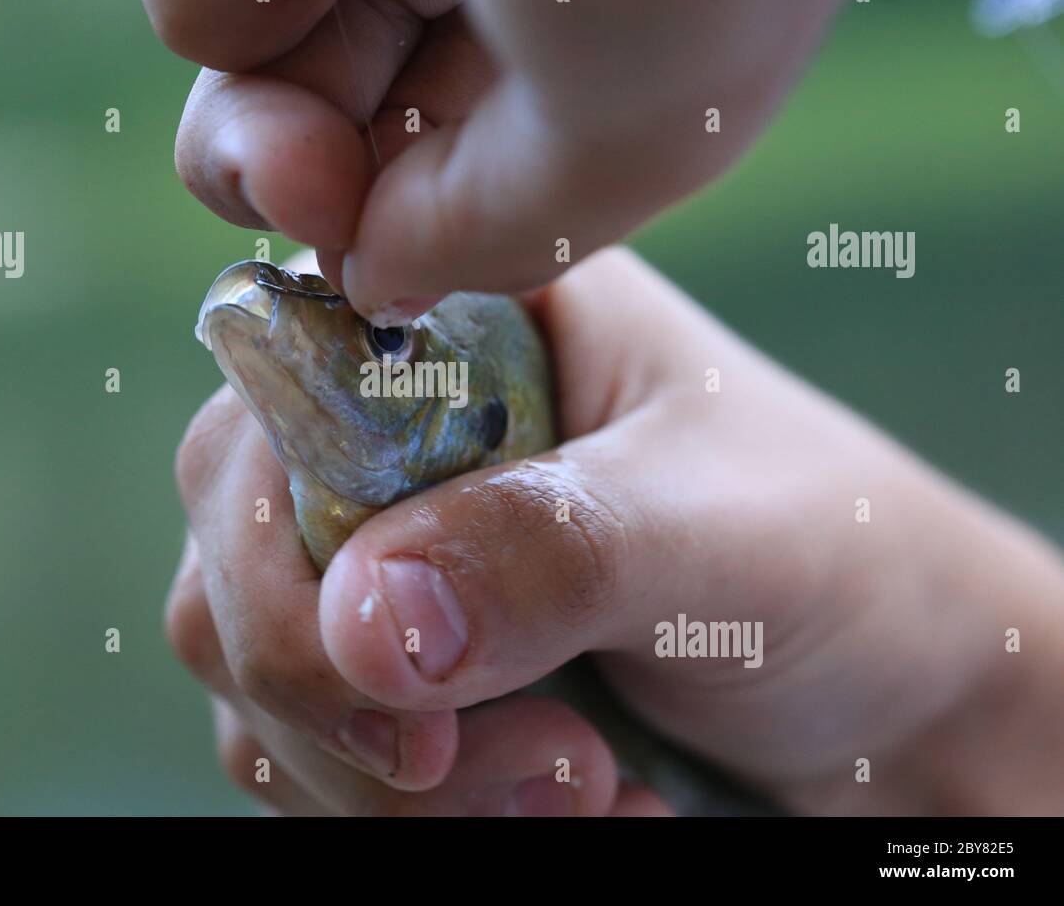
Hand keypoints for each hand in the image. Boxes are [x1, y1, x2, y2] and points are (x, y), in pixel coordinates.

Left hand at [137, 0, 865, 322]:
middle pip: (324, 97)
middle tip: (286, 172)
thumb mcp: (630, 128)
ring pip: (244, 11)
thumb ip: (496, 233)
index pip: (441, 163)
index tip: (343, 246)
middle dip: (284, 157)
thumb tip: (380, 286)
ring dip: (240, 26)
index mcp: (591, 44)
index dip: (375, 219)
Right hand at [170, 246, 1063, 813]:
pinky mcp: (392, 653)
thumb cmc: (834, 552)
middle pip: (236, 552)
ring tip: (577, 788)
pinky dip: (395, 807)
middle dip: (346, 693)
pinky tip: (553, 800)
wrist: (890, 677)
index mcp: (463, 319)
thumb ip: (547, 551)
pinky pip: (300, 746)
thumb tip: (356, 624)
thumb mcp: (715, 531)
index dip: (282, 540)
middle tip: (538, 767)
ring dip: (386, 777)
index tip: (401, 685)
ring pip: (253, 672)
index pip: (273, 390)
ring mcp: (384, 545)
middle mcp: (397, 424)